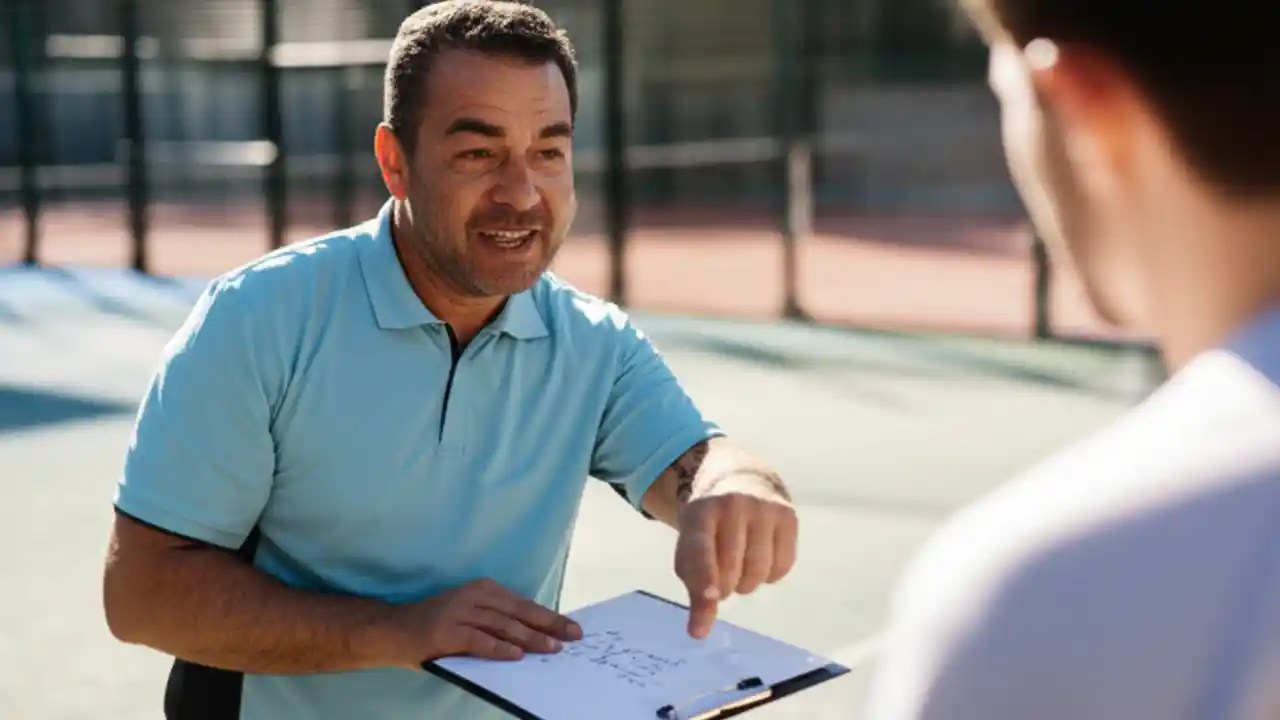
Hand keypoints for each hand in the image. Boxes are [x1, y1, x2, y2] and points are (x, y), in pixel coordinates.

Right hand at [383, 578, 582, 668]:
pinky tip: (516, 656)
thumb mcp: (471, 616)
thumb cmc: (438, 626)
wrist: (394, 630)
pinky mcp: (446, 631)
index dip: (549, 616)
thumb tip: (536, 638)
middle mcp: (473, 596)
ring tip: (551, 648)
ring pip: (503, 626)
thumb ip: (497, 622)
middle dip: (549, 625)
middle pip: (519, 612)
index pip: (524, 604)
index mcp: (483, 590)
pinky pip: (479, 640)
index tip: (572, 627)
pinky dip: (499, 648)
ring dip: (530, 638)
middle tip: (572, 637)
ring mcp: (459, 612)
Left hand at [674, 476, 796, 638]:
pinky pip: (782, 567)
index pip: (701, 549)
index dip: (705, 576)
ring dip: (746, 583)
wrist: (738, 478)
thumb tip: (699, 633)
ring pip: (759, 572)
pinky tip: (759, 557)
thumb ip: (693, 587)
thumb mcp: (690, 545)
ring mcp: (764, 507)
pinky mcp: (788, 515)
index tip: (710, 597)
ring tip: (738, 565)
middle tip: (719, 576)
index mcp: (699, 511)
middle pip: (731, 571)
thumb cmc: (708, 525)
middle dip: (723, 586)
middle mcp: (733, 504)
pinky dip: (769, 575)